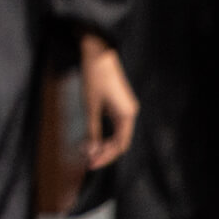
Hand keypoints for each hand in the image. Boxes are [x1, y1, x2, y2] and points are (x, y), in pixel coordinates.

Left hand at [80, 34, 137, 168]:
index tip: (91, 164)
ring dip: (104, 144)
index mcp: (126, 115)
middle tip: (88, 161)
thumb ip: (92, 129)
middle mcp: (130, 113)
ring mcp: (125, 108)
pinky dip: (104, 134)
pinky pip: (114, 125)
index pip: (120, 145)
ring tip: (88, 152)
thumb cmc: (94, 79)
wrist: (98, 55)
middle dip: (104, 152)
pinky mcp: (119, 104)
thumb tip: (90, 150)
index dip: (106, 156)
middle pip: (120, 141)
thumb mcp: (90, 106)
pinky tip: (93, 139)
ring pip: (117, 134)